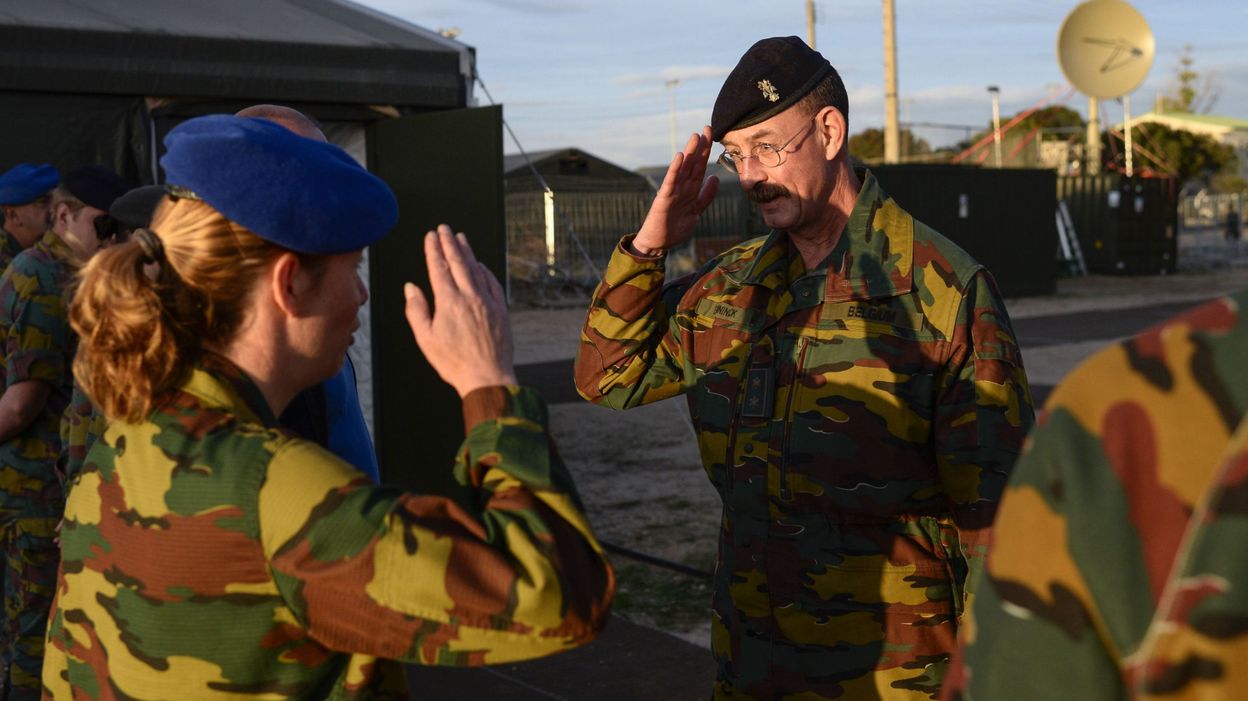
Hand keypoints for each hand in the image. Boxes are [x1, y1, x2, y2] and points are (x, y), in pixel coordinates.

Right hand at [404, 225, 516, 397]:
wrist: (487, 378)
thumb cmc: (454, 363)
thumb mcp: (426, 339)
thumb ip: (416, 310)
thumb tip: (411, 287)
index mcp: (449, 302)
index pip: (439, 268)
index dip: (433, 249)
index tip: (430, 236)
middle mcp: (470, 297)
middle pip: (459, 262)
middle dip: (450, 242)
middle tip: (444, 228)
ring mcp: (488, 302)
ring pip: (477, 269)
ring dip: (468, 252)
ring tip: (461, 238)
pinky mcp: (501, 310)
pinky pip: (492, 283)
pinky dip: (484, 270)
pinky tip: (480, 265)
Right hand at [632, 126, 719, 254]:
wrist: (659, 243)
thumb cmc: (675, 228)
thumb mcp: (696, 211)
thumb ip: (706, 195)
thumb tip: (715, 178)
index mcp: (691, 190)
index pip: (701, 167)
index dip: (707, 152)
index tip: (712, 135)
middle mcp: (682, 187)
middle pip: (694, 164)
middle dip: (701, 147)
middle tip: (707, 127)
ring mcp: (673, 191)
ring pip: (684, 169)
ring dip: (690, 153)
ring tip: (695, 136)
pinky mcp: (664, 198)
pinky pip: (671, 182)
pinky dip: (675, 169)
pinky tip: (680, 156)